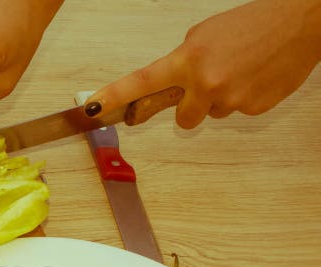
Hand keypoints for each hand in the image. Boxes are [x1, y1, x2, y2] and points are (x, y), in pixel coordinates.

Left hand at [83, 0, 320, 128]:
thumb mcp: (202, 37)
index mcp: (186, 60)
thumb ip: (180, 65)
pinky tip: (255, 77)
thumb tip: (164, 90)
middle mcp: (204, 83)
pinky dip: (243, 99)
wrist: (300, 22)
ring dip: (219, 100)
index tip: (92, 109)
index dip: (113, 97)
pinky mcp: (254, 109)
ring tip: (240, 71)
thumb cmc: (250, 24)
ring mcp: (230, 99)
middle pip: (182, 119)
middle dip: (191, 107)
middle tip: (210, 83)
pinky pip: (237, 113)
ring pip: (212, 115)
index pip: (141, 82)